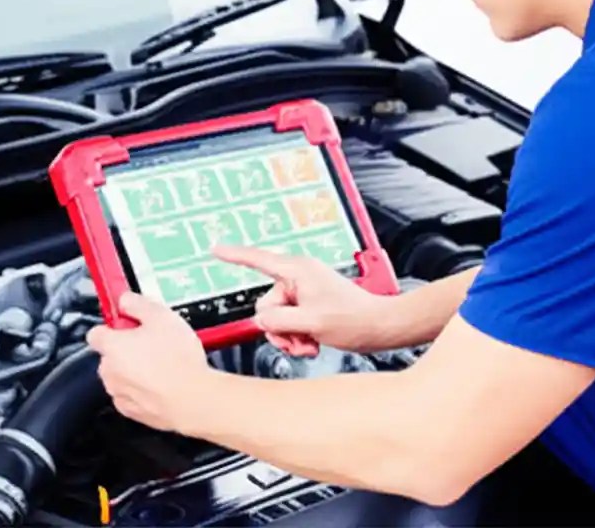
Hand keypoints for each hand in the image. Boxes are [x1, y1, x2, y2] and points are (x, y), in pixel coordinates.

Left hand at [85, 292, 209, 431]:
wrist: (192, 399)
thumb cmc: (178, 361)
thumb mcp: (161, 317)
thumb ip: (138, 305)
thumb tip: (126, 300)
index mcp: (112, 346)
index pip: (96, 333)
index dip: (112, 327)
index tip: (128, 324)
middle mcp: (109, 371)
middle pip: (110, 355)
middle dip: (127, 348)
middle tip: (152, 342)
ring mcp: (119, 393)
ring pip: (120, 376)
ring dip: (134, 370)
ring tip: (163, 364)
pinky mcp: (132, 412)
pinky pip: (131, 395)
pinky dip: (142, 390)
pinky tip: (163, 383)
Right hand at [211, 245, 386, 356]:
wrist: (380, 327)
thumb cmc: (355, 319)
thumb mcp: (311, 323)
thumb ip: (279, 321)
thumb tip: (261, 321)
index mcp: (298, 271)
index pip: (258, 260)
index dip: (234, 256)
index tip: (214, 250)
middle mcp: (299, 279)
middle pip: (266, 305)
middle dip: (279, 328)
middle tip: (299, 338)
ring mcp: (305, 293)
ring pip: (277, 319)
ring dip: (289, 337)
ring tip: (309, 343)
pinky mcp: (310, 307)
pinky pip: (289, 324)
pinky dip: (297, 338)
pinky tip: (313, 344)